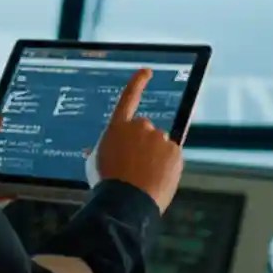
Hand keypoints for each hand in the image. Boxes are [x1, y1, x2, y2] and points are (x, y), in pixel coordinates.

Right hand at [87, 69, 183, 214]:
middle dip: (144, 144)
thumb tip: (105, 150)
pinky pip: (172, 158)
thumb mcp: (96, 161)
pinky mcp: (175, 152)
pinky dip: (166, 167)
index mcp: (119, 127)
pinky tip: (155, 180)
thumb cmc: (108, 183)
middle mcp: (141, 127)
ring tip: (144, 177)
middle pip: (146, 131)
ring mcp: (160, 139)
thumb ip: (106, 147)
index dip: (138, 83)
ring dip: (155, 157)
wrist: (127, 201)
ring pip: (160, 146)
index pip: (129, 98)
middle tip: (134, 166)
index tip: (147, 71)